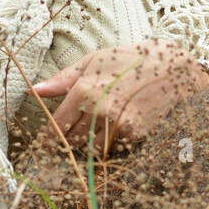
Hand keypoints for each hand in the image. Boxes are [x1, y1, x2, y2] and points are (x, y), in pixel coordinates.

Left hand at [30, 41, 208, 156]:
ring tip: (95, 129)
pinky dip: (110, 143)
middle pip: (72, 141)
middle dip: (68, 141)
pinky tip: (114, 128)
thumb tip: (35, 90)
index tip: (41, 148)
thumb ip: (63, 79)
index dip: (46, 140)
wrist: (172, 67)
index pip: (56, 127)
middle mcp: (99, 111)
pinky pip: (113, 148)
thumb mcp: (93, 61)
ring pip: (91, 149)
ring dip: (88, 144)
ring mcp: (118, 125)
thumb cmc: (129, 59)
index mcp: (84, 91)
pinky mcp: (135, 134)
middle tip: (69, 137)